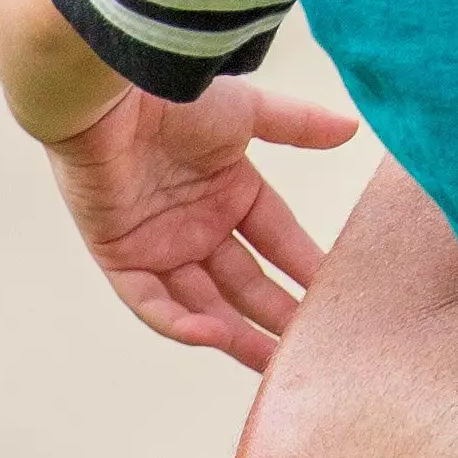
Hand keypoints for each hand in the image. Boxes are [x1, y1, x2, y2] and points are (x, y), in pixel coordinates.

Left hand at [40, 74, 359, 371]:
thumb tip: (350, 129)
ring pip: (201, 301)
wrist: (107, 98)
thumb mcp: (248, 113)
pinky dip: (179, 321)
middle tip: (311, 346)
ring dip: (232, 332)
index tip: (337, 296)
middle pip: (244, 282)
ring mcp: (159, 245)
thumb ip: (298, 127)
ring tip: (270, 360)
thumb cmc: (173, 97)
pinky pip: (151, 301)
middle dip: (275, 314)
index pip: (278, 240)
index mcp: (231, 193)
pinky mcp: (120, 257)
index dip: (305, 268)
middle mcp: (197, 225)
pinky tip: (213, 335)